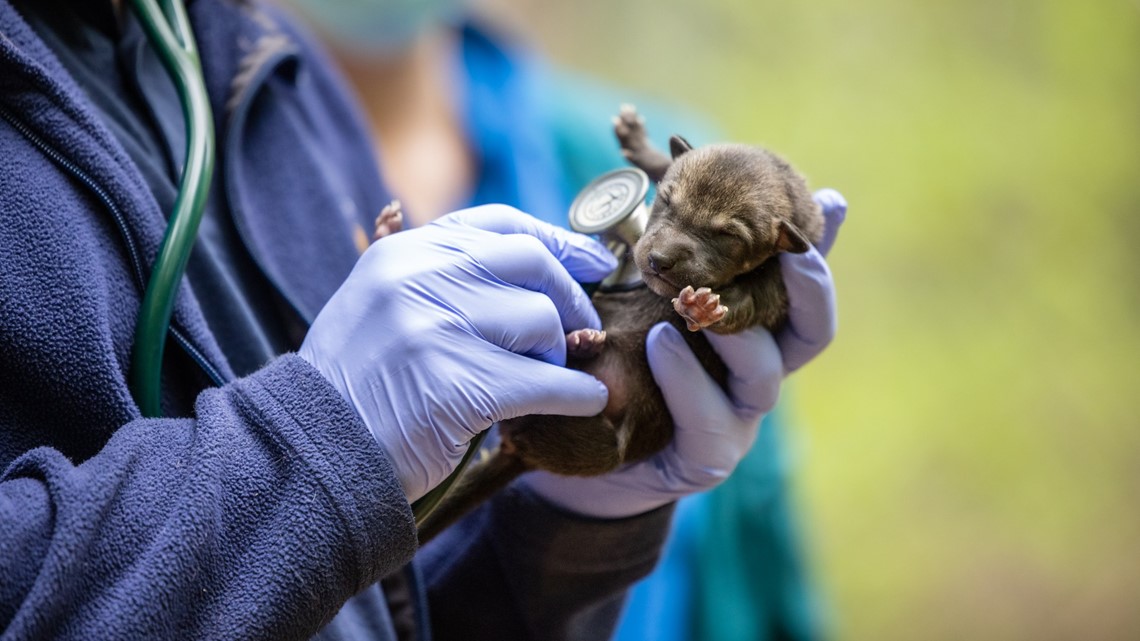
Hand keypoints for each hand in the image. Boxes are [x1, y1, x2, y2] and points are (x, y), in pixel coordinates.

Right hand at [299, 205, 616, 501]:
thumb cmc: (359, 386)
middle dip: (570, 296)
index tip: (594, 260)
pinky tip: (587, 401)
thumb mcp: (382, 306)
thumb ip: (443, 281)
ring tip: (540, 379)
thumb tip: (537, 273)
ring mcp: (437, 328)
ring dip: (556, 356)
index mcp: (403, 253)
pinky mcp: (459, 384)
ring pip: (541, 320)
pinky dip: (577, 394)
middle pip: (531, 262)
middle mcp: (419, 277)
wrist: (313, 453)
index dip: (558, 240)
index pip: (499, 224)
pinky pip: (547, 382)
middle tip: (583, 329)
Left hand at [524, 189, 846, 517]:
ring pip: (763, 376)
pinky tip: (660, 345)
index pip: (804, 290)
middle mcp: (756, 375)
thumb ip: (673, 257)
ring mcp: (736, 421)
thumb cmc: (617, 360)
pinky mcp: (704, 459)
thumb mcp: (639, 300)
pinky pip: (709, 421)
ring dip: (734, 334)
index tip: (830, 201)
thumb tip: (683, 185)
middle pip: (812, 334)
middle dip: (811, 290)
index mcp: (752, 332)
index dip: (821, 250)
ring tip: (687, 303)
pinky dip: (687, 380)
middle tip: (793, 252)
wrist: (580, 440)